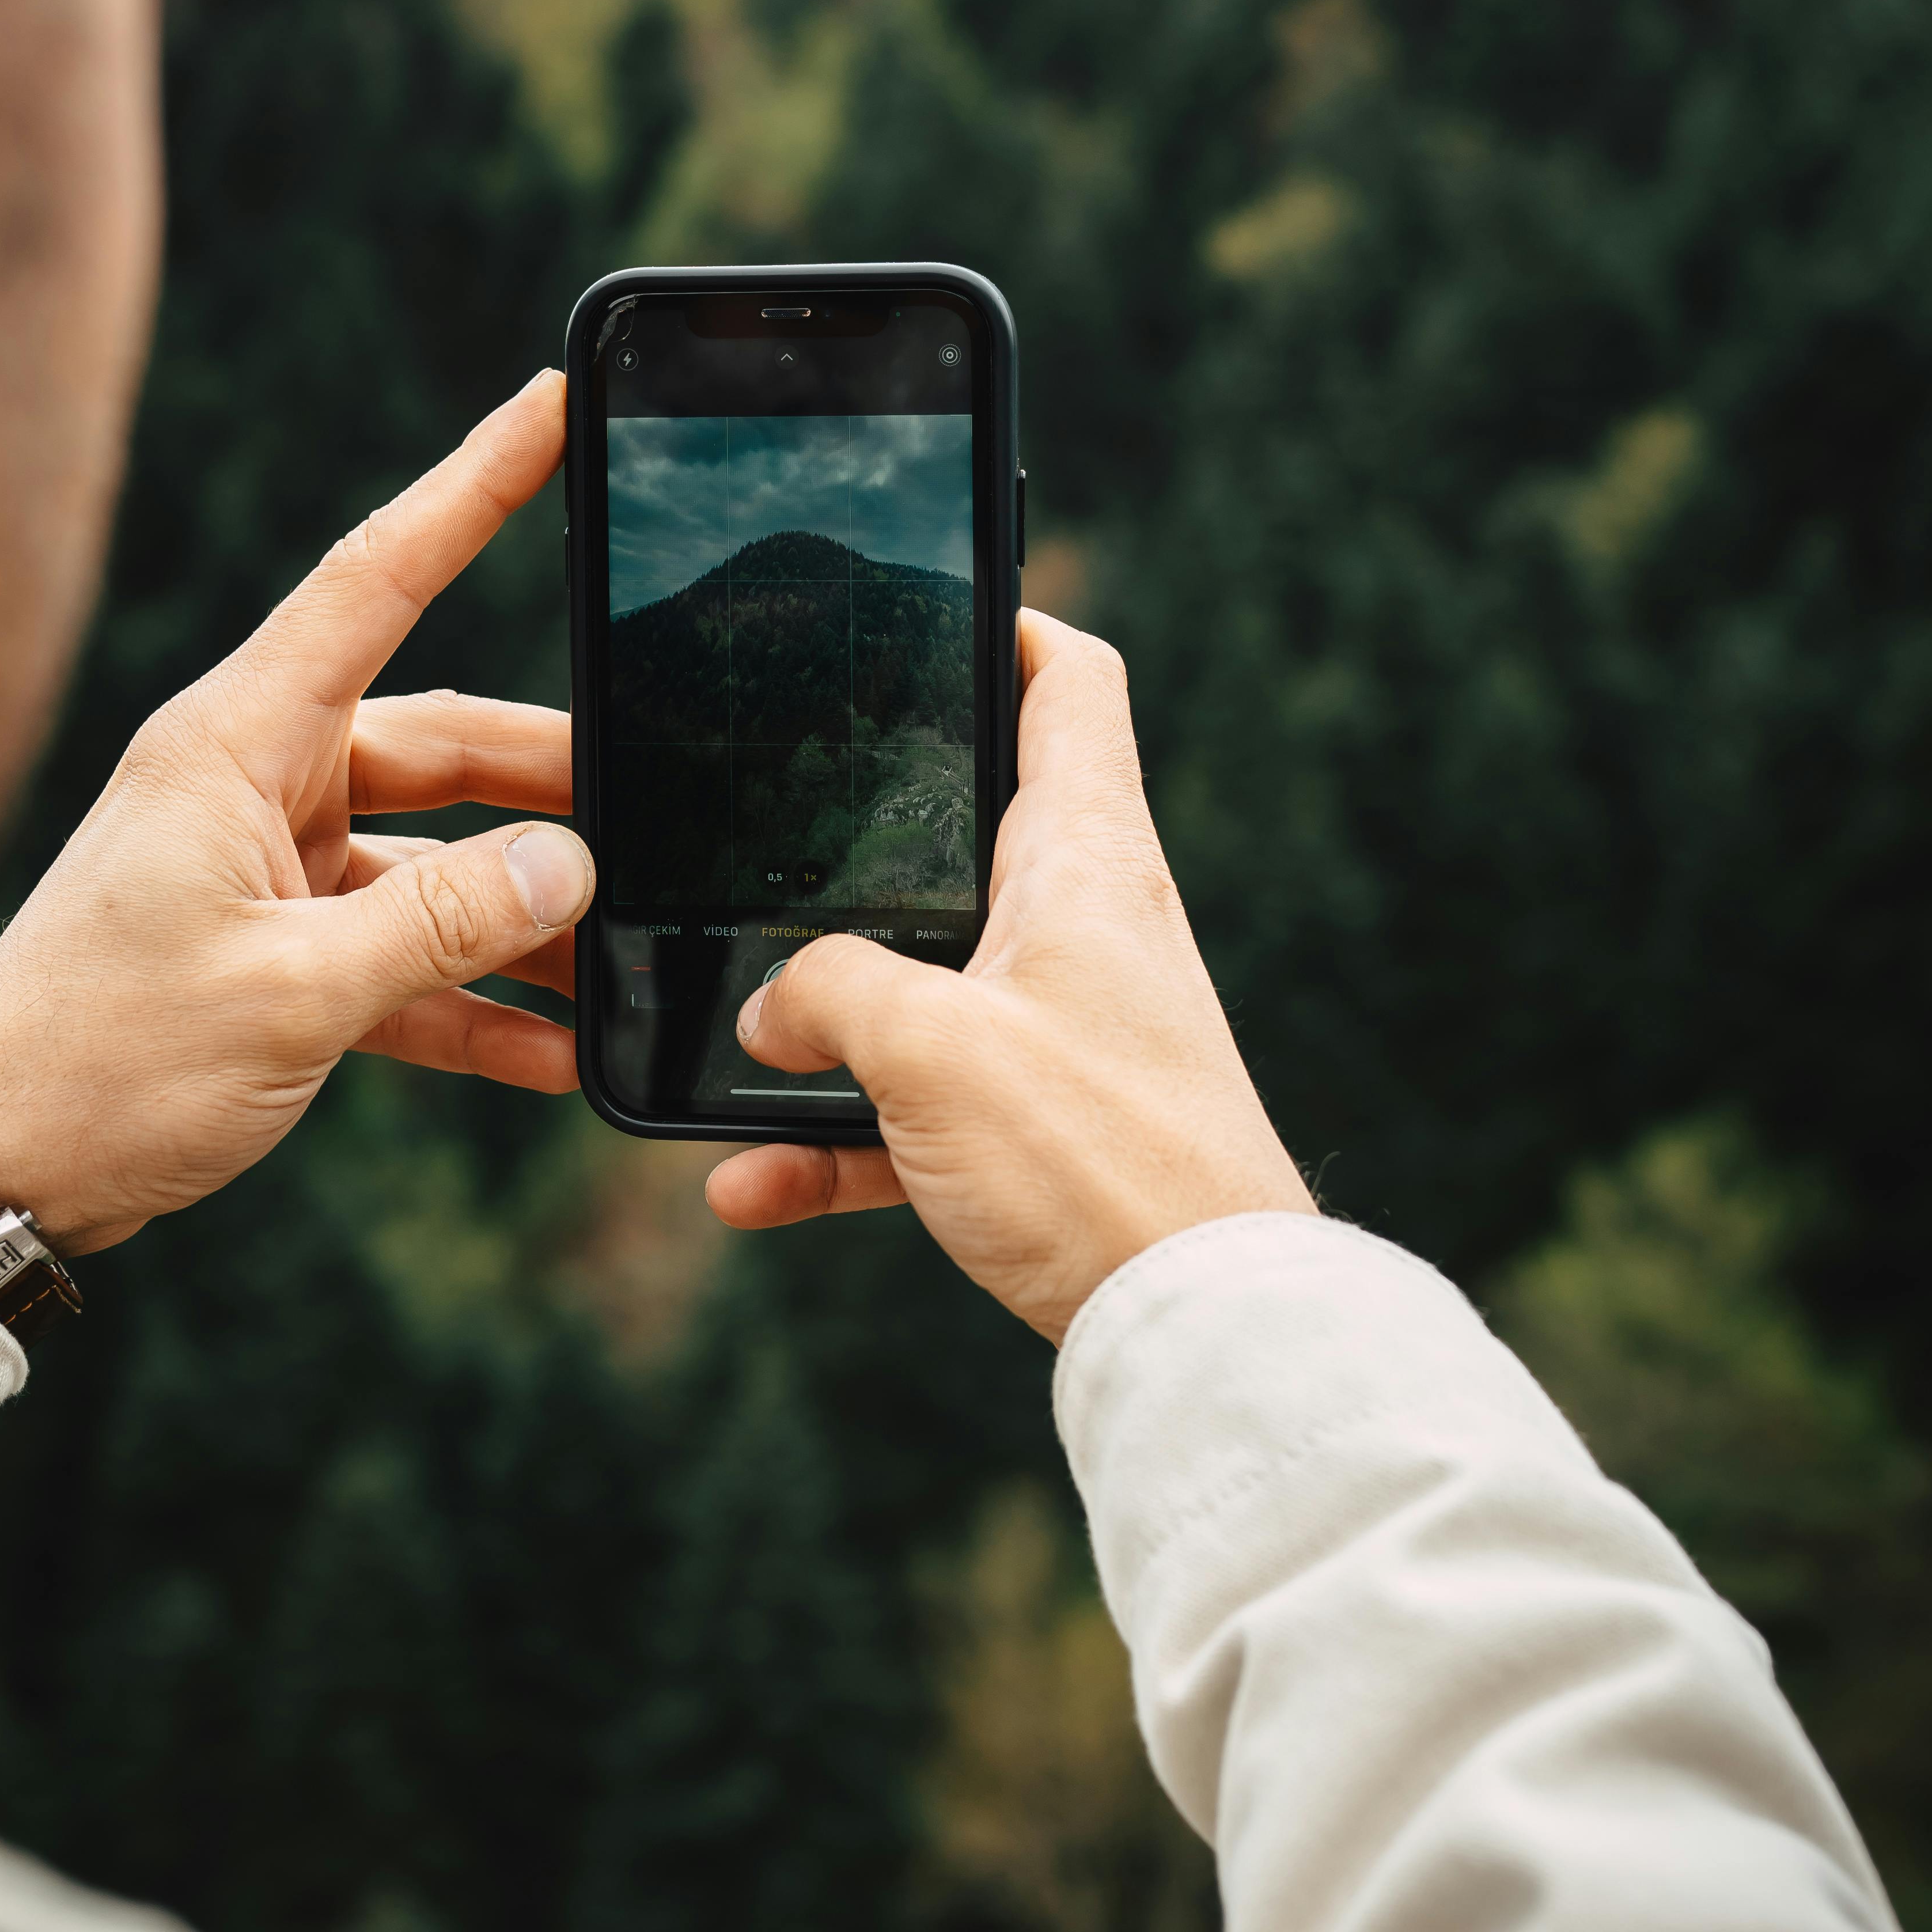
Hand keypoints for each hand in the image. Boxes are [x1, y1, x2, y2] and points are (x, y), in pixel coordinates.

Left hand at [0, 374, 589, 1251]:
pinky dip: (472, 998)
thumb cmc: (100, 1061)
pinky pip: (402, 954)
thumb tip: (569, 870)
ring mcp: (265, 865)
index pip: (378, 576)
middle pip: (440, 740)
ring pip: (435, 856)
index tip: (549, 406)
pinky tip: (555, 1050)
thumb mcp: (289, 995)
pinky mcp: (273, 948)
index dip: (472, 486)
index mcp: (236, 742)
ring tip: (622, 960)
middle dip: (553, 783)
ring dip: (523, 916)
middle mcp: (255, 781)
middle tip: (661, 818)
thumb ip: (440, 928)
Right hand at [705, 614, 1312, 1342]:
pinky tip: (750, 1187)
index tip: (932, 600)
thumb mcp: (929, 1046)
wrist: (1201, 1331)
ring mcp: (1069, 1028)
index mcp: (1089, 859)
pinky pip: (921, 1112)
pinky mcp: (1050, 1130)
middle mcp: (1088, 927)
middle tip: (767, 818)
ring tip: (730, 1047)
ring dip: (826, 1022)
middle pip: (975, 834)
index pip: (1070, 685)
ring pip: (925, 989)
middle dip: (862, 837)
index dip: (1007, 624)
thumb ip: (829, 991)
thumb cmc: (1098, 1159)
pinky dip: (842, 1143)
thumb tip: (775, 1002)